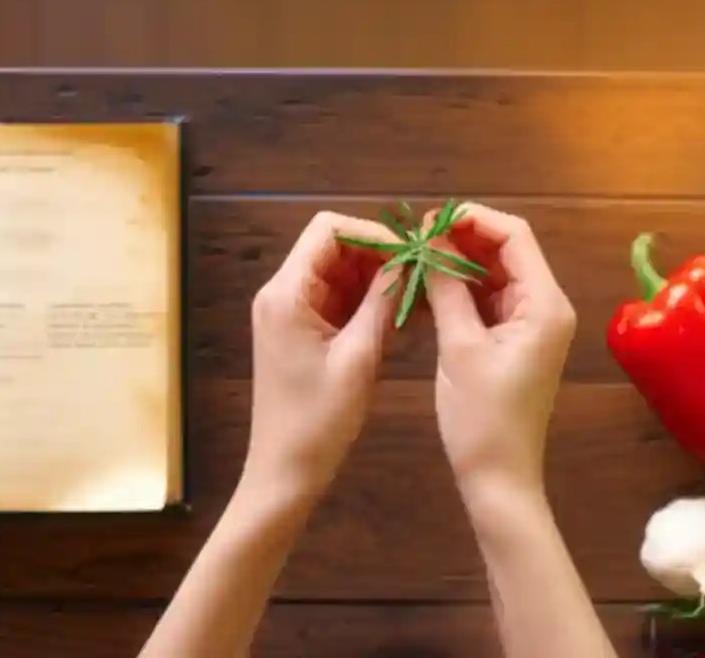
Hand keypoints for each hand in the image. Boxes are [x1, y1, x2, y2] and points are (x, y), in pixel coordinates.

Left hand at [246, 211, 396, 495]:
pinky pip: (337, 300)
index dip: (373, 233)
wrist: (284, 473)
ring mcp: (289, 314)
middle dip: (379, 255)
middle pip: (334, 247)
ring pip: (339, 273)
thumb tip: (409, 261)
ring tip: (418, 296)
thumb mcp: (359, 358)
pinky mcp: (301, 333)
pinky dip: (367, 302)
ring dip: (377, 279)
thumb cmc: (318, 422)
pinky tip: (400, 317)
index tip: (412, 253)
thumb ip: (383, 303)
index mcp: (286, 293)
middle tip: (422, 276)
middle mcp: (282, 294)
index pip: (328, 230)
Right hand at [424, 203, 575, 498]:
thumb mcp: (459, 348)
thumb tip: (430, 244)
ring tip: (416, 258)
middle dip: (462, 237)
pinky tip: (427, 286)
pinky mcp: (515, 341)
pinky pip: (488, 300)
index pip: (514, 236)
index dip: (472, 219)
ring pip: (494, 274)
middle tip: (416, 239)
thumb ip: (447, 289)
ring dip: (458, 262)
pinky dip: (461, 289)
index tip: (428, 221)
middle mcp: (545, 307)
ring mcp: (532, 324)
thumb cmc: (482, 419)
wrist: (499, 477)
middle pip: (506, 250)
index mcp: (544, 304)